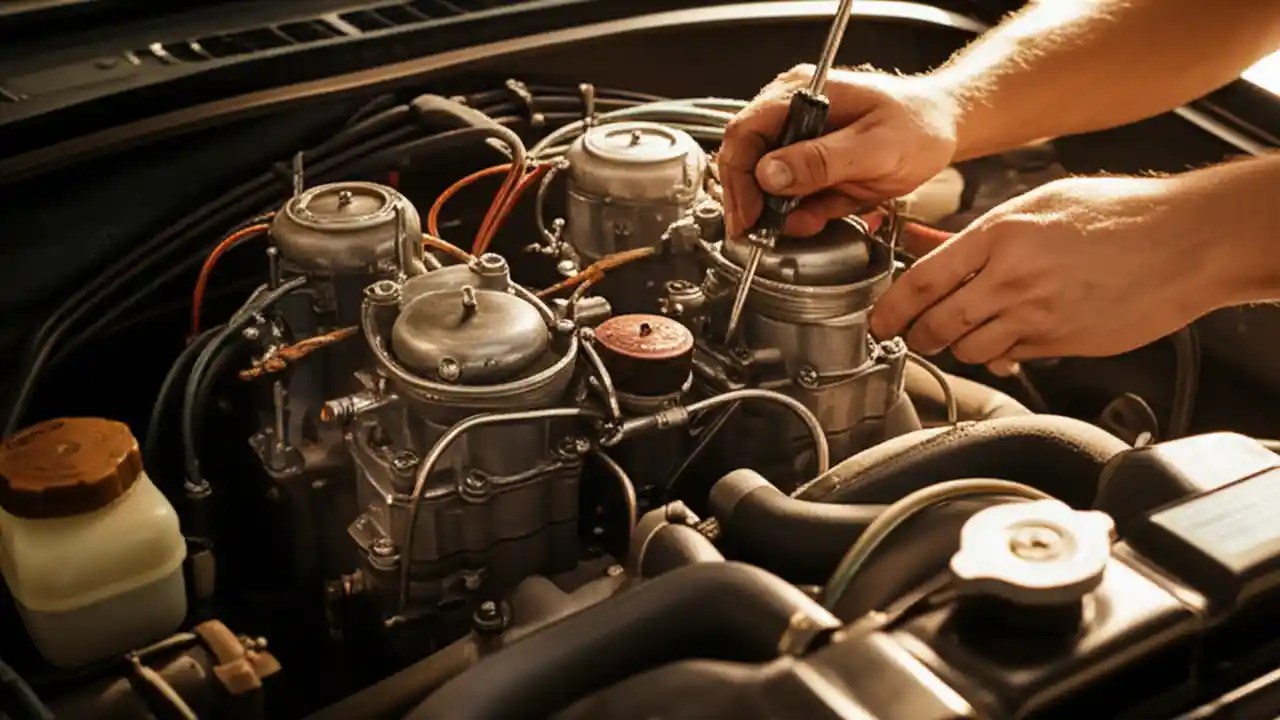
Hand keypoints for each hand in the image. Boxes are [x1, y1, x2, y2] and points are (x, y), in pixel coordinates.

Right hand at [718, 65, 959, 237]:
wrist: (945, 129)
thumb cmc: (920, 125)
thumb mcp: (875, 147)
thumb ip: (821, 162)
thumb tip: (770, 174)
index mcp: (803, 94)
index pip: (745, 132)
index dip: (739, 178)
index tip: (747, 215)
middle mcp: (795, 112)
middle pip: (748, 157)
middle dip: (751, 199)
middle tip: (758, 232)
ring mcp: (802, 139)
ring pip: (766, 180)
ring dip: (774, 210)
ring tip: (792, 226)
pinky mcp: (813, 163)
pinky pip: (792, 192)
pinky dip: (797, 212)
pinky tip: (813, 219)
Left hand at [868, 175, 1214, 366]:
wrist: (1185, 240)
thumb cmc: (1117, 214)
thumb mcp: (1038, 203)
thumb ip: (977, 232)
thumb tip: (926, 243)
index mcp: (1000, 234)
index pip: (922, 281)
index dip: (891, 308)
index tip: (879, 322)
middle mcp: (1013, 278)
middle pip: (938, 326)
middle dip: (918, 337)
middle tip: (914, 335)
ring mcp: (1038, 315)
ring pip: (970, 351)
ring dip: (960, 348)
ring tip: (968, 332)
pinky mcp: (1062, 342)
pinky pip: (1011, 358)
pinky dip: (1001, 355)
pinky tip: (1012, 335)